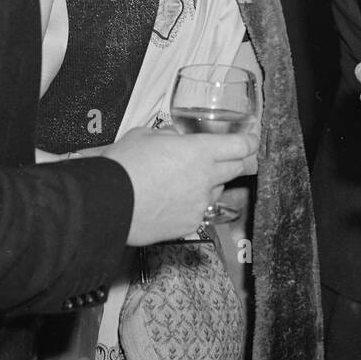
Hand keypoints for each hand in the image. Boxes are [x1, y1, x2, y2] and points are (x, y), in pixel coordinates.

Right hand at [102, 127, 257, 246]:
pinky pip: (200, 211)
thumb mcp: (145, 135)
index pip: (240, 145)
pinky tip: (173, 202)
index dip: (249, 141)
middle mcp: (207, 177)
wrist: (108, 203)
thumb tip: (174, 138)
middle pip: (236, 168)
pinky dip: (192, 205)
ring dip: (210, 184)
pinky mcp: (190, 223)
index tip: (252, 140)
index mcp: (201, 150)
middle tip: (224, 158)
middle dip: (234, 161)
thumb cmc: (124, 166)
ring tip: (186, 181)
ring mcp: (200, 203)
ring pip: (217, 190)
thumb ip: (168, 136)